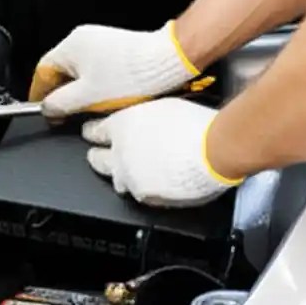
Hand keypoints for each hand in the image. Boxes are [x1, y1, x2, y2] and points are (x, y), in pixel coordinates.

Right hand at [28, 20, 199, 117]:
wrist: (168, 61)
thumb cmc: (132, 75)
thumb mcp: (87, 97)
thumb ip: (60, 104)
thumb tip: (48, 108)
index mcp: (71, 46)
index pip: (43, 71)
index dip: (40, 94)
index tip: (44, 110)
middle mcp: (84, 39)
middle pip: (61, 70)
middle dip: (62, 94)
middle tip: (65, 115)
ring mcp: (102, 42)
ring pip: (81, 72)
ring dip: (81, 91)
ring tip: (89, 109)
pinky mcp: (117, 49)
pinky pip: (98, 69)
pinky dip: (97, 85)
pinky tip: (107, 98)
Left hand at [81, 98, 242, 207]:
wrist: (215, 150)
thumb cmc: (197, 123)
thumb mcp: (162, 108)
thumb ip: (143, 118)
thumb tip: (140, 123)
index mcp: (121, 125)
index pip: (95, 132)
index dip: (92, 133)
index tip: (90, 134)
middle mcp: (120, 153)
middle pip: (97, 160)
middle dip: (97, 157)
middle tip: (98, 156)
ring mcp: (131, 178)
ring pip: (117, 181)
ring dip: (121, 176)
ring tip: (130, 173)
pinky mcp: (146, 196)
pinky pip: (139, 194)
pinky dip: (143, 189)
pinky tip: (153, 183)